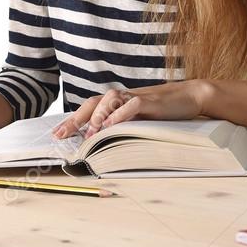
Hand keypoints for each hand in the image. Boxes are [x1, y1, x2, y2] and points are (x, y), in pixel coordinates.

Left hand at [51, 80, 208, 139]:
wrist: (191, 96)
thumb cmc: (165, 112)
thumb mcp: (141, 122)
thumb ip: (124, 130)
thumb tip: (104, 149)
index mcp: (119, 103)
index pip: (90, 108)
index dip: (73, 120)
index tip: (56, 134)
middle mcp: (124, 97)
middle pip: (93, 103)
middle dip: (75, 119)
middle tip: (60, 136)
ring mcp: (137, 97)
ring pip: (110, 100)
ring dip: (97, 117)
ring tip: (89, 134)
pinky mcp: (151, 101)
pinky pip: (132, 104)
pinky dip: (120, 113)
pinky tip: (111, 125)